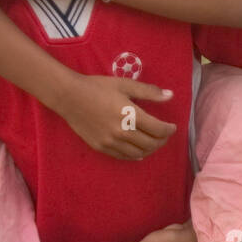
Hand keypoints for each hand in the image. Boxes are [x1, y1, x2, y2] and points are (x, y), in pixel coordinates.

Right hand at [59, 73, 176, 159]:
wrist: (69, 96)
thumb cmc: (97, 87)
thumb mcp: (125, 85)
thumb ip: (149, 92)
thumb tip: (170, 95)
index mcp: (130, 115)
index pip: (158, 129)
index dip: (169, 130)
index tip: (172, 127)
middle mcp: (122, 132)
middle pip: (151, 143)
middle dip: (162, 140)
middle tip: (164, 134)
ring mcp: (111, 142)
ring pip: (139, 153)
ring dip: (151, 149)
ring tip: (153, 142)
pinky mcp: (101, 147)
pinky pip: (124, 156)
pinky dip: (135, 155)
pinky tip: (139, 151)